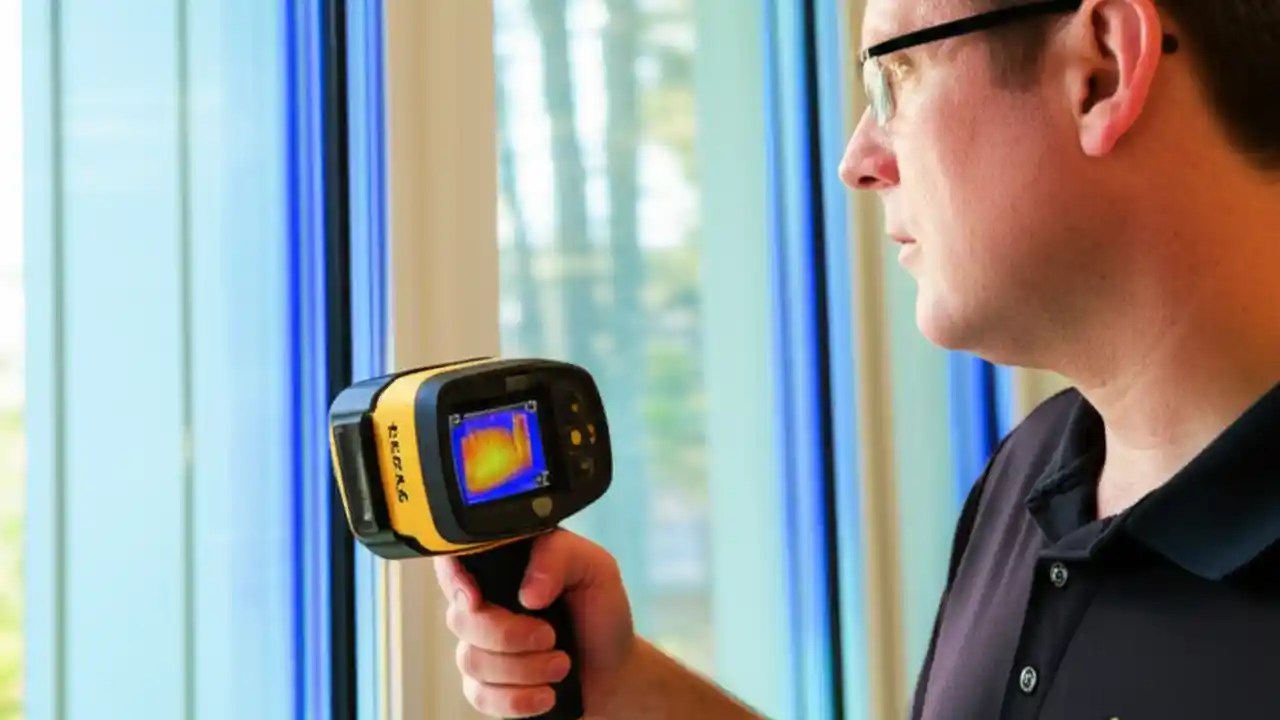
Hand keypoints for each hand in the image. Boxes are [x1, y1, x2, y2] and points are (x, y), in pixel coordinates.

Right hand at [434, 530, 636, 717]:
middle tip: (551, 637)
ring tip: (562, 665)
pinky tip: (546, 694)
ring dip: (522, 669)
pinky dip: (517, 699)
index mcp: (504, 566)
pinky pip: (480, 696)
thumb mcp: (594, 568)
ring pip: (472, 661)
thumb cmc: (600, 611)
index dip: (453, 579)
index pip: (453, 561)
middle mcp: (484, 604)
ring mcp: (480, 647)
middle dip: (508, 635)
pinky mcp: (485, 687)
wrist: (613, 668)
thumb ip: (559, 556)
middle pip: (461, 619)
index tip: (475, 599)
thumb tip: (527, 593)